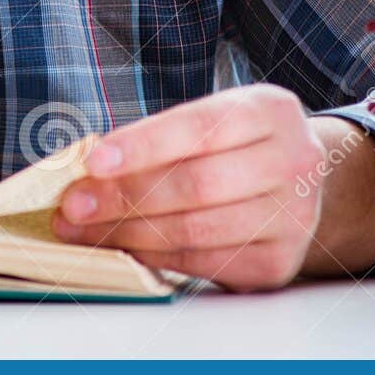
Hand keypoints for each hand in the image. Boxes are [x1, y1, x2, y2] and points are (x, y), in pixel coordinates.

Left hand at [52, 84, 327, 291]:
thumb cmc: (235, 144)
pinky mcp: (279, 262)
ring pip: (197, 230)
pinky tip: (123, 247)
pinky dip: (156, 257)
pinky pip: (204, 263)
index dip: (143, 146)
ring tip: (84, 230)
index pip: (199, 128)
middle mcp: (293, 162)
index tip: (93, 161)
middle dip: (125, 197)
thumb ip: (160, 138)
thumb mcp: (213, 119)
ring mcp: (293, 217)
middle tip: (74, 204)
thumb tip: (87, 170)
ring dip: (130, 233)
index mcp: (270, 111)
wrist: (300, 182)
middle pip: (197, 184)